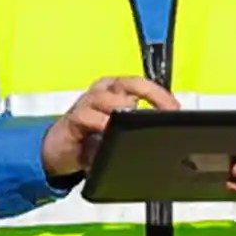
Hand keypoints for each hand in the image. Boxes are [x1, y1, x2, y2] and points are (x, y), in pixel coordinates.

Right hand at [40, 77, 179, 177]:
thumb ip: (134, 133)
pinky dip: (101, 124)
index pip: (142, 84)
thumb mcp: (118, 136)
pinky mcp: (73, 119)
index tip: (175, 109)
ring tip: (134, 121)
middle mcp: (103, 91)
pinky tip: (109, 133)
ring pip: (108, 98)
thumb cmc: (91, 138)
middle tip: (166, 111)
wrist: (60, 152)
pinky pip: (87, 117)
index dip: (160, 94)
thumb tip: (160, 140)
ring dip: (123, 110)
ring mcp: (87, 103)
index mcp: (116, 91)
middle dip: (151, 95)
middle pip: (130, 83)